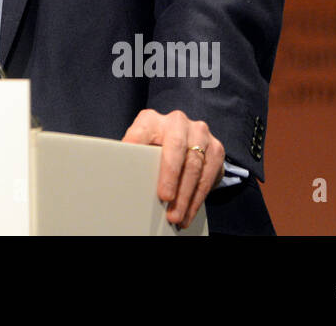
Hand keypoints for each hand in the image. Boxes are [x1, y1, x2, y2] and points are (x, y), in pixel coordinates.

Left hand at [122, 109, 224, 228]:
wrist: (186, 139)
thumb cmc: (155, 147)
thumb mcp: (141, 147)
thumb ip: (133, 156)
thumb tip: (119, 176)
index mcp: (151, 120)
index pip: (142, 132)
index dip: (138, 145)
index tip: (137, 168)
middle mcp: (177, 121)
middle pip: (176, 149)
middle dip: (171, 177)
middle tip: (165, 198)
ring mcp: (199, 132)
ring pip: (194, 166)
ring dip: (185, 195)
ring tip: (176, 216)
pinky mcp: (216, 148)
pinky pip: (208, 176)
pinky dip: (197, 197)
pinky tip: (189, 211)